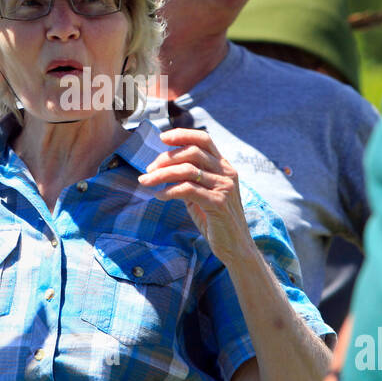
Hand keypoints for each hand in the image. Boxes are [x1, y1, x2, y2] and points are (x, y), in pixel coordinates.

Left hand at [138, 128, 254, 265]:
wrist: (235, 246)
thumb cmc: (216, 219)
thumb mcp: (203, 193)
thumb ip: (190, 179)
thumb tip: (163, 167)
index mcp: (224, 166)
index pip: (204, 140)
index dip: (183, 134)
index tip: (162, 137)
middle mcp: (227, 173)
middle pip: (192, 152)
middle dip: (166, 158)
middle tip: (149, 169)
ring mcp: (224, 187)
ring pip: (187, 170)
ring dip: (162, 174)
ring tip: (146, 181)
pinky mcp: (218, 203)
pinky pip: (187, 189)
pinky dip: (169, 191)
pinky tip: (159, 196)